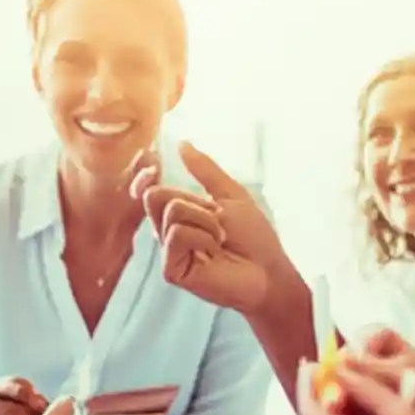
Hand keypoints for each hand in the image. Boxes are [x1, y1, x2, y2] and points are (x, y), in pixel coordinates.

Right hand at [133, 141, 292, 315]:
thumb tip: (181, 144)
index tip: (154, 169)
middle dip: (193, 202)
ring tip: (221, 239)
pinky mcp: (172, 269)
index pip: (152, 191)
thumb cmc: (255, 237)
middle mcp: (171, 231)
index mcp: (183, 213)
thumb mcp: (231, 194)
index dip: (146, 178)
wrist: (269, 270)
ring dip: (206, 221)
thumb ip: (205, 170)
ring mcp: (170, 252)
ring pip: (171, 212)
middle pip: (157, 196)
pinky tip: (215, 251)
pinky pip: (176, 235)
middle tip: (217, 220)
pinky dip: (201, 236)